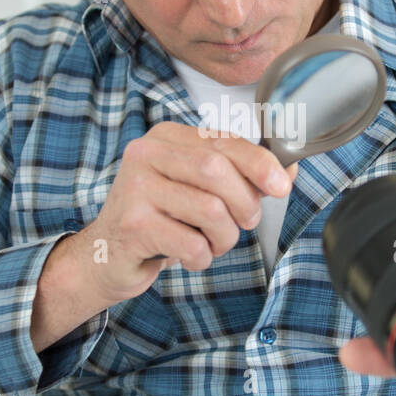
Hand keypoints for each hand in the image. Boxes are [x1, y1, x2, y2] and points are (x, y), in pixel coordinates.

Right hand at [76, 122, 297, 306]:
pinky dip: (202, 257)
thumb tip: (288, 171)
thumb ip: (240, 176)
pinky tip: (189, 255)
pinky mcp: (133, 225)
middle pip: (217, 171)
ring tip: (212, 243)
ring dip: (224, 237)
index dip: (259, 163)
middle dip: (244, 203)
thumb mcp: (198, 190)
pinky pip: (192, 243)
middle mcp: (147, 154)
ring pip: (210, 210)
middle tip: (244, 222)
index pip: (223, 141)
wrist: (106, 255)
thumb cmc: (160, 219)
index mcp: (167, 138)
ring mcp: (136, 188)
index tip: (281, 186)